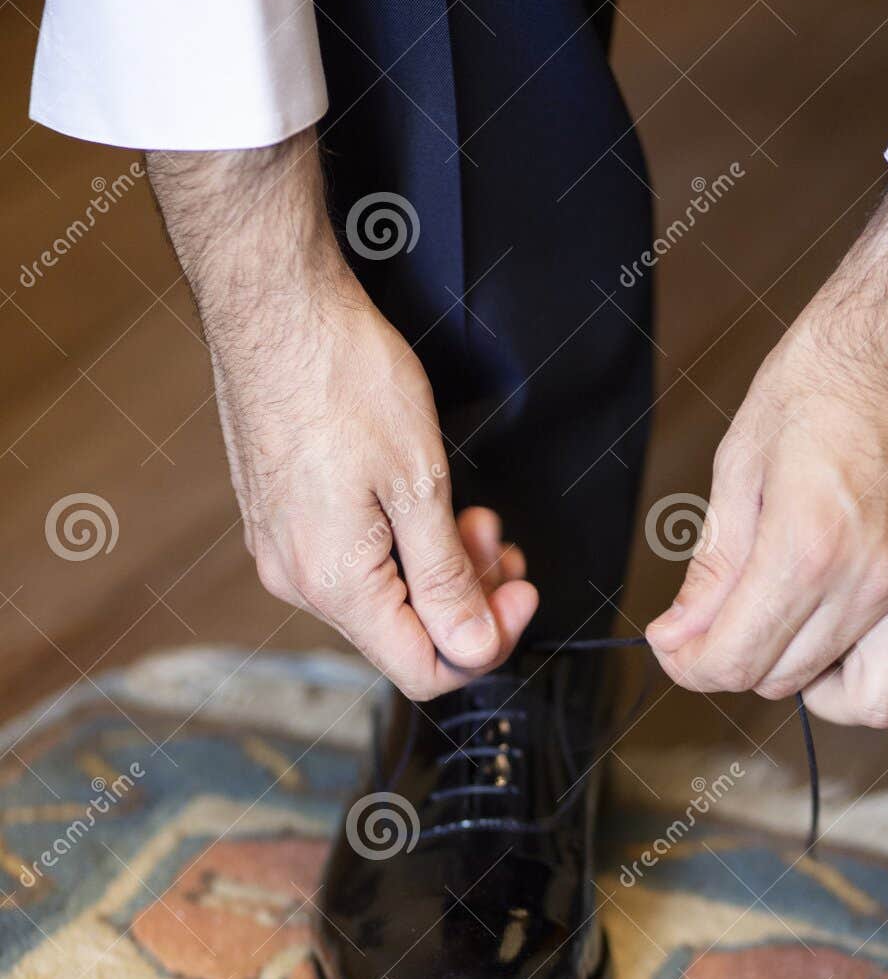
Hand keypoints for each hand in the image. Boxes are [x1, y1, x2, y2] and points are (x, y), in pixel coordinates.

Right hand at [148, 137, 536, 699]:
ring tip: (469, 512)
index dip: (489, 644)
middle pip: (405, 634)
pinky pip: (351, 562)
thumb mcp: (420, 484)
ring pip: (382, 596)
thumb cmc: (343, 377)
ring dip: (438, 566)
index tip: (521, 590)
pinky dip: (399, 545)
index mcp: (335, 583)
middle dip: (469, 596)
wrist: (276, 307)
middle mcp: (299, 580)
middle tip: (501, 539)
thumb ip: (448, 581)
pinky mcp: (278, 520)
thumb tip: (476, 649)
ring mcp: (283, 550)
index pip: (425, 671)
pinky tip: (422, 501)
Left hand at [646, 180, 887, 726]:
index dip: (688, 665)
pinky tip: (858, 626)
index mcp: (810, 545)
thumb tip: (682, 633)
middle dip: (741, 661)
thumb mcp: (741, 460)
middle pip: (789, 680)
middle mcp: (878, 577)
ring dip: (823, 686)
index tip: (676, 646)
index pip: (735, 660)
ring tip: (799, 637)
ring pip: (877, 702)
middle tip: (728, 621)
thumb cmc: (831, 370)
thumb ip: (713, 565)